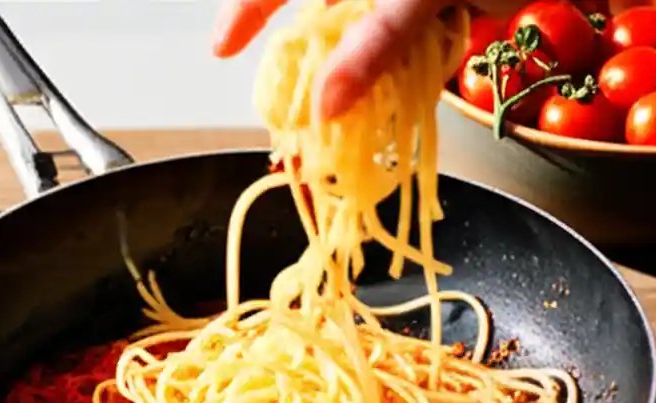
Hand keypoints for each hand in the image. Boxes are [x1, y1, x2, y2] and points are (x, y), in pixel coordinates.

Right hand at [211, 0, 533, 118]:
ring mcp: (401, 4)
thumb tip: (325, 104)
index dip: (246, 10)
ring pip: (352, 48)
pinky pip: (394, 60)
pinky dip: (381, 92)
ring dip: (338, 95)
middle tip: (285, 126)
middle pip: (315, 21)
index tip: (221, 50)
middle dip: (296, 73)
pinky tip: (370, 120)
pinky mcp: (434, 19)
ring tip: (321, 138)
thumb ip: (376, 42)